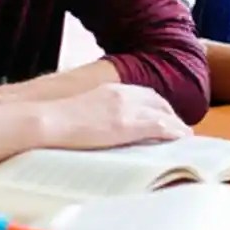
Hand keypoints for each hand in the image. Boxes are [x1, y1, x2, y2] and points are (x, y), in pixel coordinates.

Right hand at [36, 83, 191, 148]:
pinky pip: (162, 126)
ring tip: (184, 137)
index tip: (162, 116)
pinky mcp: (129, 124)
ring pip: (164, 113)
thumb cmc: (51, 122)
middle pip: (157, 101)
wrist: (45, 121)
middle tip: (178, 128)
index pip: (142, 95)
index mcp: (109, 89)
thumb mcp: (77, 111)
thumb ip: (92, 115)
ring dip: (176, 124)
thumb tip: (93, 127)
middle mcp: (122, 94)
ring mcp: (127, 108)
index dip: (156, 106)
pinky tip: (182, 139)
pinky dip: (175, 132)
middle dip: (170, 114)